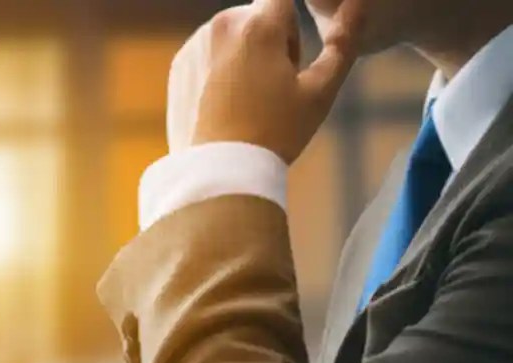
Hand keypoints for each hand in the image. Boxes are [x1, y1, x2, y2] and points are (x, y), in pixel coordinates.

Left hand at [167, 0, 361, 162]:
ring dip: (248, 52)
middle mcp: (222, 25)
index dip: (295, 18)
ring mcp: (194, 45)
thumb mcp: (320, 89)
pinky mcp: (179, 65)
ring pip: (235, 34)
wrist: (220, 171)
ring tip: (254, 97)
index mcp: (258, 25)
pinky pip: (210, 53)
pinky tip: (229, 102)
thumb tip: (358, 3)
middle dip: (275, 38)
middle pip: (261, 15)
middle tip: (280, 85)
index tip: (292, 55)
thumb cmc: (277, 132)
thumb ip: (345, 40)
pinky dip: (222, 68)